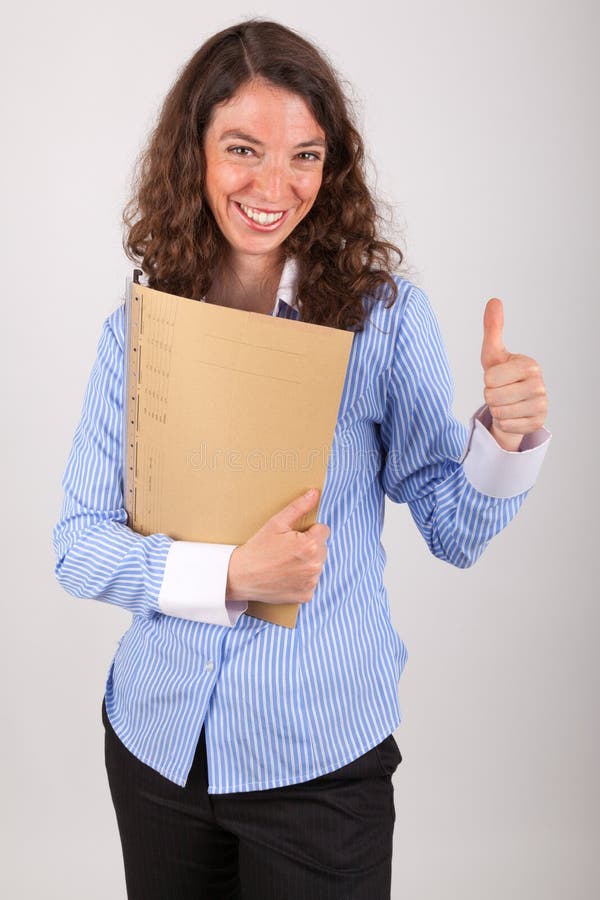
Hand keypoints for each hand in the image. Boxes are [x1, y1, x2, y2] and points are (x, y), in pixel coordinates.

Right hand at [225, 489, 329, 604]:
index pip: (323, 530)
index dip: (308, 530)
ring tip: (285, 562)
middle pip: (322, 548)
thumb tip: (315, 493)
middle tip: (287, 549)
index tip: (293, 536)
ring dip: (307, 562)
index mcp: (310, 545)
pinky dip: (302, 578)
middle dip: (309, 546)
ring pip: (318, 564)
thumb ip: (299, 507)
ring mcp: (311, 582)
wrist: (240, 576)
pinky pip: (312, 581)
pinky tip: (286, 575)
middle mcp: (314, 565)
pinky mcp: (306, 595)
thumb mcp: (276, 524)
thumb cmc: (257, 549)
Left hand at [481, 298, 547, 451]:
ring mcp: (541, 405)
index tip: (497, 378)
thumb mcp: (493, 354)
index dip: (488, 381)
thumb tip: (494, 301)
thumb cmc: (501, 376)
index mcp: (530, 365)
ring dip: (497, 410)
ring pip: (499, 413)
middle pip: (493, 397)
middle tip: (500, 392)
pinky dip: (504, 423)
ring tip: (505, 403)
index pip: (490, 378)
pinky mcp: (537, 423)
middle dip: (490, 397)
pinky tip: (512, 415)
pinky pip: (507, 426)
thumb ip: (493, 329)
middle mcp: (539, 385)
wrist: (512, 404)